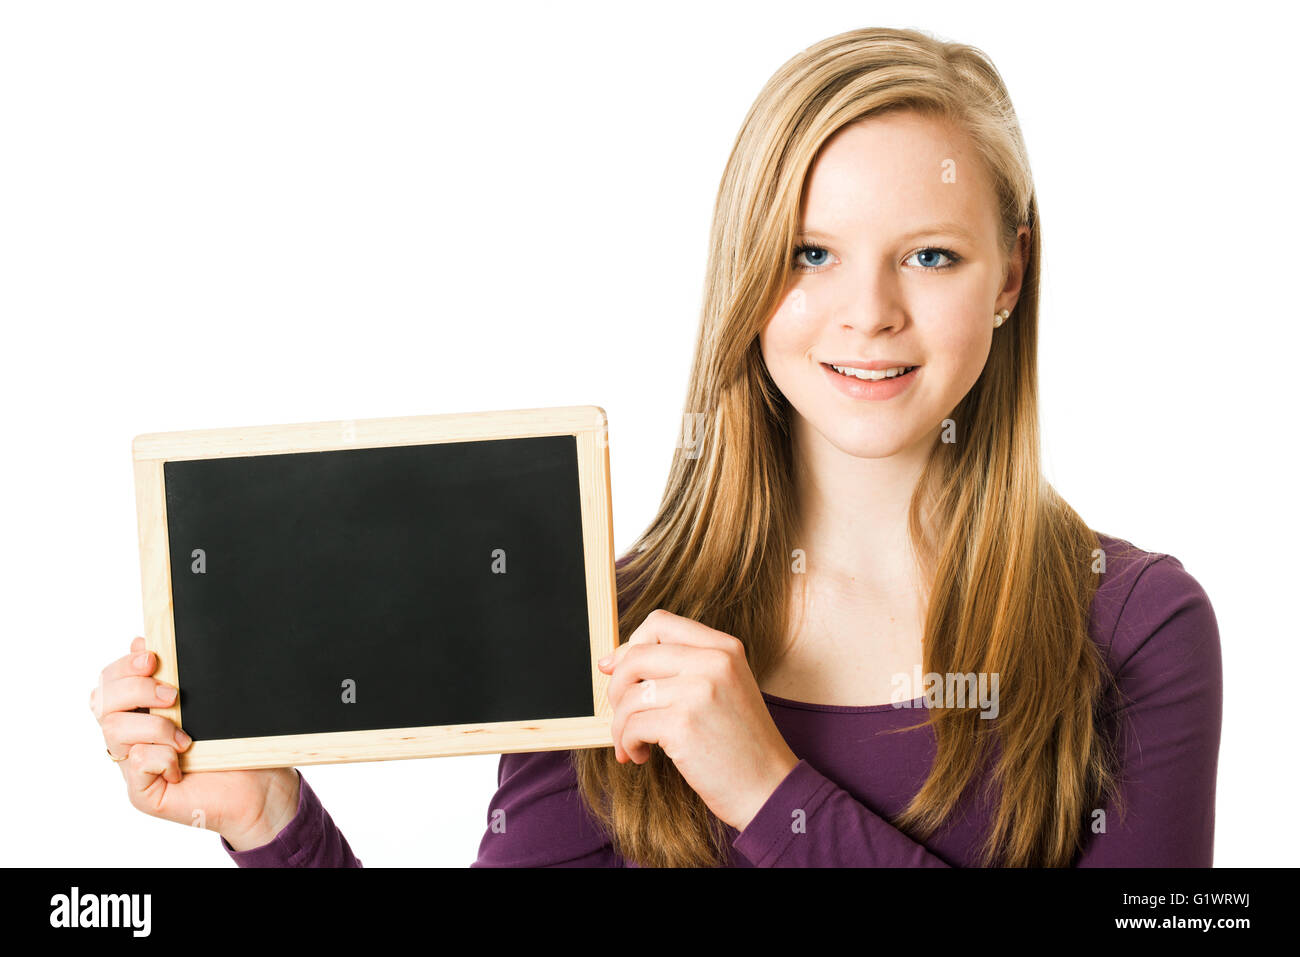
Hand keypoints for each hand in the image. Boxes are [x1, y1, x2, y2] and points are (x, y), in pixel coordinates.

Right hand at [92, 636, 299, 849]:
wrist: (261, 786)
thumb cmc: (237, 743)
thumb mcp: (209, 701)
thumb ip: (178, 674)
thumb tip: (142, 642)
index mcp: (142, 710)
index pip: (110, 681)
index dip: (123, 666)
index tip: (152, 656)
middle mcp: (132, 736)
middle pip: (101, 700)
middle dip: (135, 689)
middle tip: (173, 695)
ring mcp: (133, 765)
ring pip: (114, 729)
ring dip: (154, 725)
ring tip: (185, 737)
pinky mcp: (142, 792)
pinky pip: (136, 762)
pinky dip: (162, 756)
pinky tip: (184, 763)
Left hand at [599, 609, 799, 831]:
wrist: (769, 788)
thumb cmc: (739, 743)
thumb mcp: (722, 688)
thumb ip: (678, 667)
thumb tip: (609, 662)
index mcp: (724, 648)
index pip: (659, 623)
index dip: (630, 645)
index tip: (615, 670)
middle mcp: (713, 662)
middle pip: (635, 655)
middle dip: (616, 687)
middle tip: (623, 715)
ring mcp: (698, 691)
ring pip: (628, 695)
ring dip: (621, 725)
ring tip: (633, 744)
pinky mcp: (683, 724)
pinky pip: (631, 725)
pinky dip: (627, 744)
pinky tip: (641, 756)